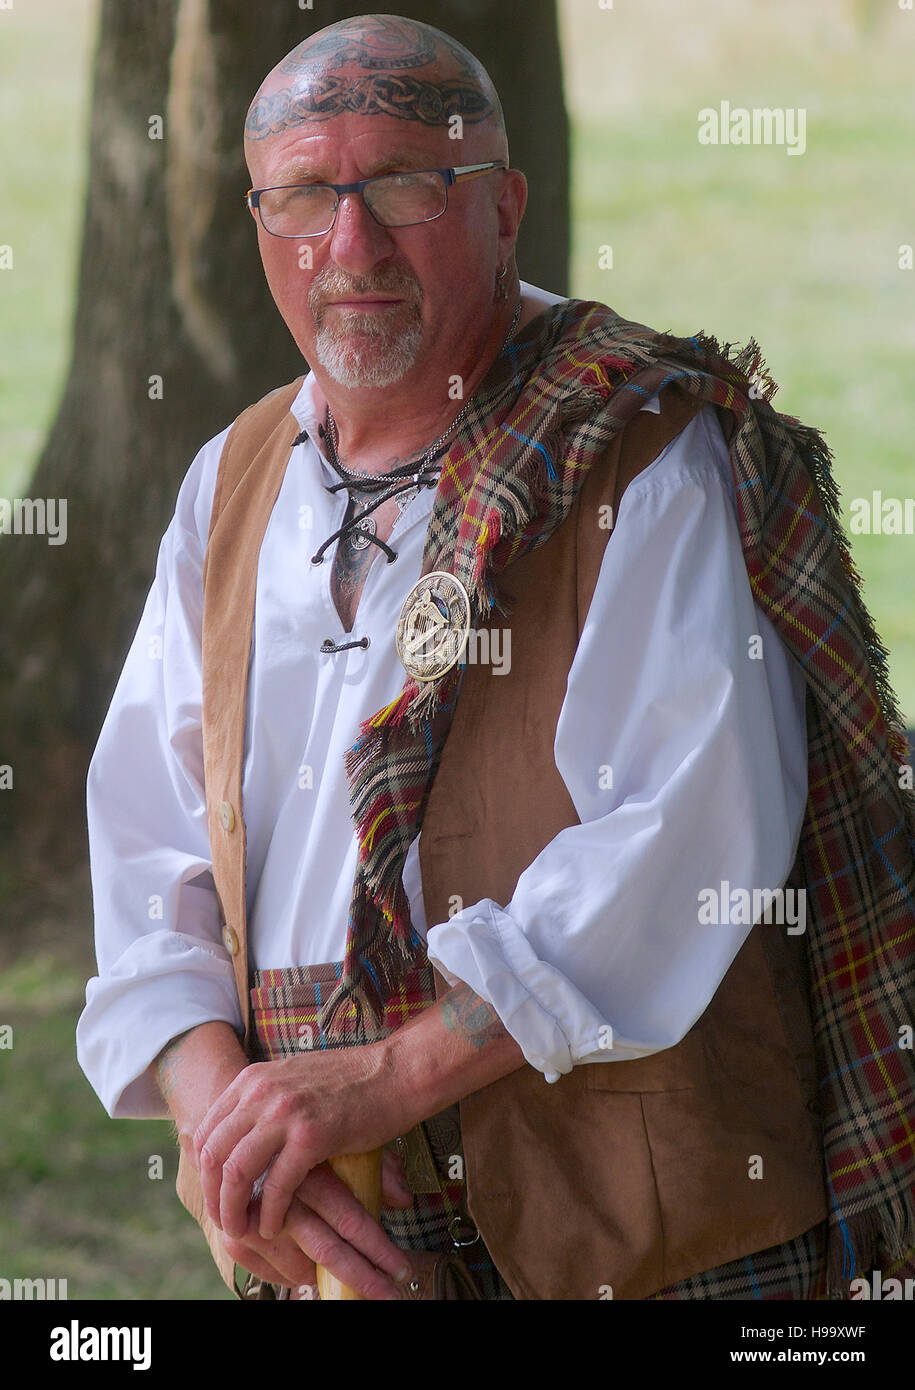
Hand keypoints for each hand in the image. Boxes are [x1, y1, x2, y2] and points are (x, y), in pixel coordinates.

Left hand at [193, 1043, 407, 1239]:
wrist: (395, 1072)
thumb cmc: (351, 1081)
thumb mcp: (294, 1080)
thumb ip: (266, 1102)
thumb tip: (243, 1138)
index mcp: (253, 1079)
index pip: (206, 1130)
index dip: (204, 1171)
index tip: (215, 1194)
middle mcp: (261, 1092)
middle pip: (212, 1154)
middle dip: (213, 1195)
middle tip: (225, 1220)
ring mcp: (284, 1113)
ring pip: (236, 1172)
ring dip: (233, 1210)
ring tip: (242, 1230)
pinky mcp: (311, 1136)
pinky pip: (277, 1185)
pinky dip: (271, 1213)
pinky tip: (274, 1227)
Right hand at [223, 1147, 415, 1298]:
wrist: (234, 1137)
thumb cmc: (296, 1139)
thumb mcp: (338, 1142)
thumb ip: (375, 1167)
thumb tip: (404, 1199)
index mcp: (307, 1168)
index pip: (349, 1219)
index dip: (378, 1249)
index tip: (401, 1269)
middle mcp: (279, 1197)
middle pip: (328, 1251)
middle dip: (363, 1278)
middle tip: (390, 1294)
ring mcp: (254, 1221)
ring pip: (301, 1269)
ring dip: (327, 1278)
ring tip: (349, 1273)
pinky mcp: (235, 1238)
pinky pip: (274, 1275)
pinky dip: (294, 1274)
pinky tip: (308, 1267)